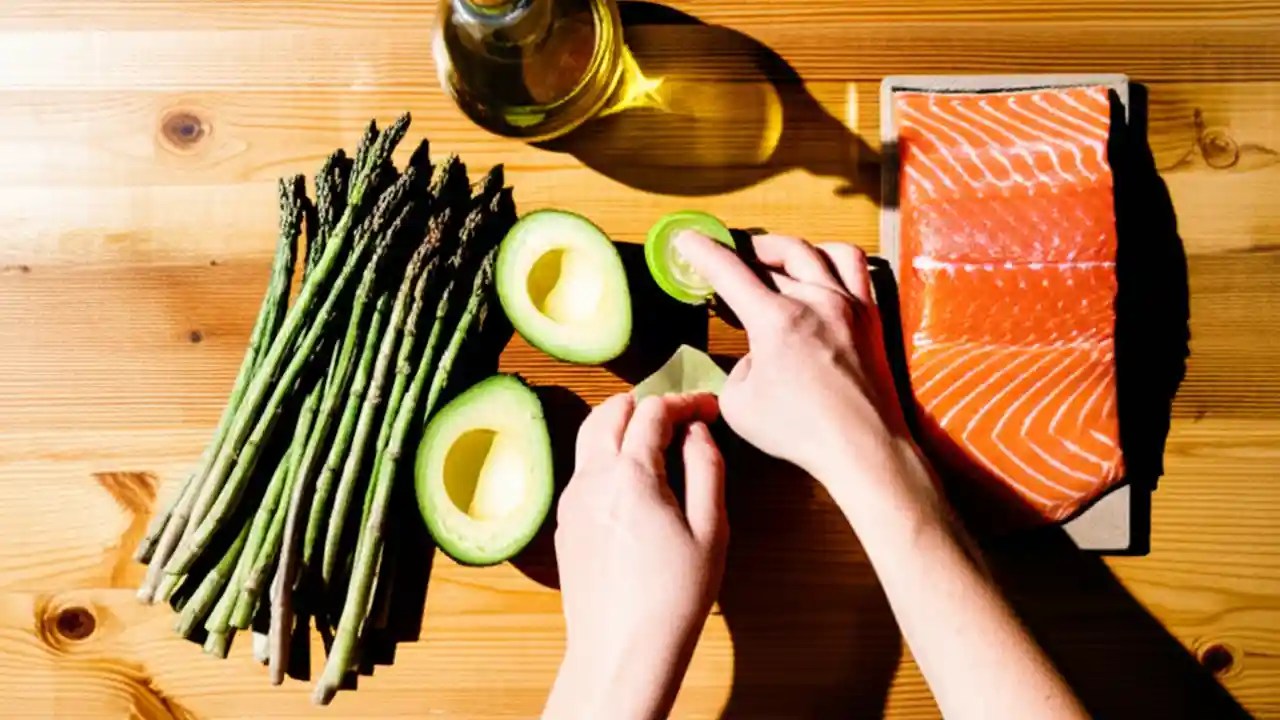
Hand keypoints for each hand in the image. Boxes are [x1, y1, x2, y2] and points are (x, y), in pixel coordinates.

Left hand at [545, 392, 726, 719]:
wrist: (621, 651)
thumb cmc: (674, 597)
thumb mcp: (711, 529)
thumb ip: (706, 467)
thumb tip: (698, 430)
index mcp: (630, 475)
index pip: (653, 411)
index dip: (684, 400)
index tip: (708, 407)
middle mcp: (592, 479)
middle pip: (610, 411)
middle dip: (646, 405)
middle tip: (681, 417)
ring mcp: (571, 500)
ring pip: (590, 437)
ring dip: (621, 426)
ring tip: (656, 443)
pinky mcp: (564, 523)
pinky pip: (584, 470)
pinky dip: (607, 457)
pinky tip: (635, 484)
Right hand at [676, 231, 929, 508]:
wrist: (862, 446)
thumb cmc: (800, 432)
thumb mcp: (739, 405)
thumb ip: (738, 369)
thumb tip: (757, 356)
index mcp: (775, 319)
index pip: (729, 272)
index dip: (702, 252)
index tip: (685, 238)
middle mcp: (813, 299)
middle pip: (772, 258)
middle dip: (743, 254)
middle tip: (728, 262)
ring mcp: (847, 303)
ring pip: (814, 252)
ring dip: (785, 249)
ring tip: (771, 257)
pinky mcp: (870, 315)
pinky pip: (852, 266)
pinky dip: (829, 257)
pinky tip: (819, 270)